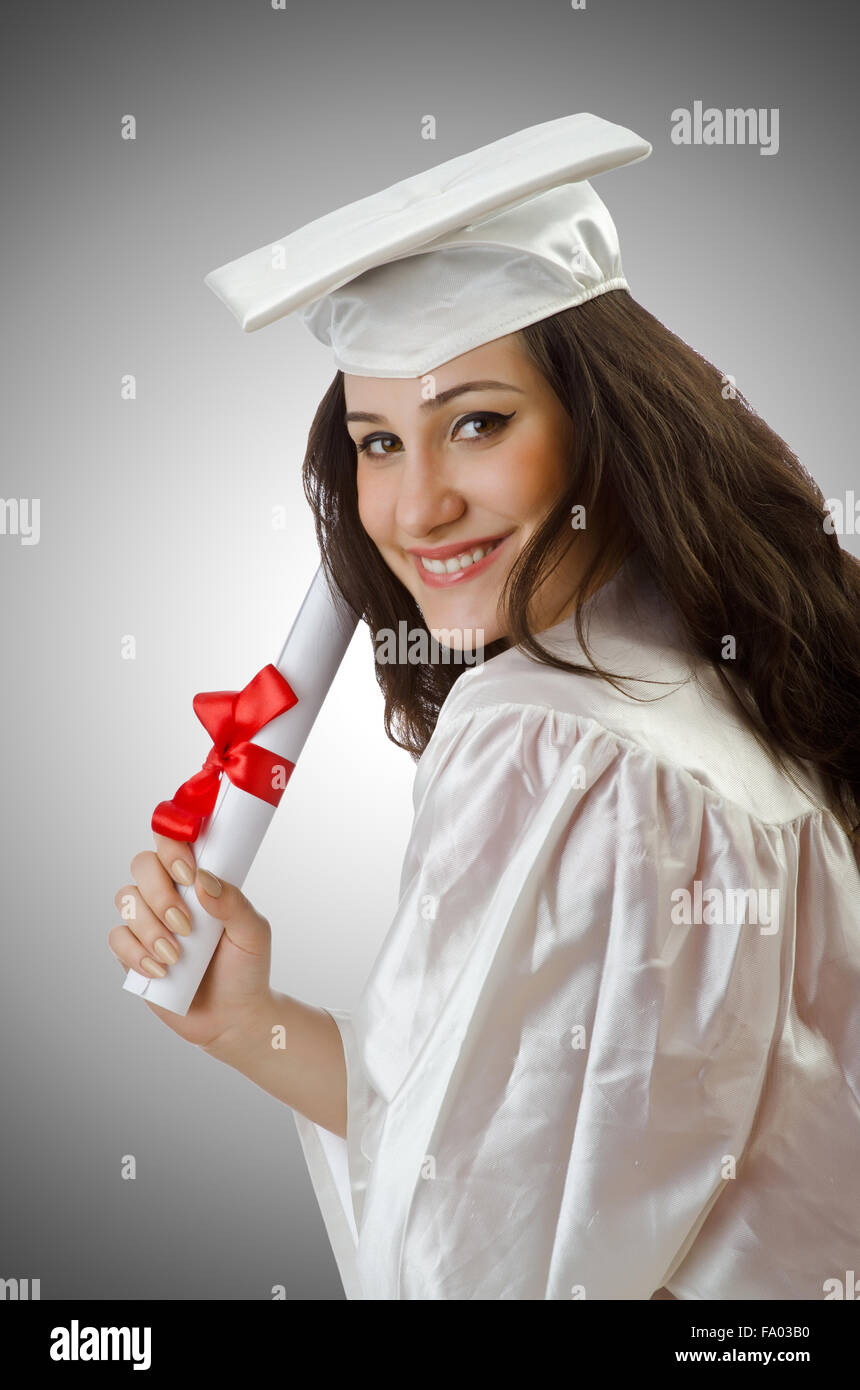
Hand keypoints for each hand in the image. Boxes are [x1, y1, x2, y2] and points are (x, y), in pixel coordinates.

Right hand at [109, 832, 272, 1053]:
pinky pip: (116, 937)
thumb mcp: (253, 933)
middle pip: (142, 865)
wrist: (233, 1017)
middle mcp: (169, 893)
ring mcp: (147, 921)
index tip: (188, 871)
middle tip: (186, 925)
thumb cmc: (247, 968)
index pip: (174, 842)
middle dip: (160, 893)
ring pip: (126, 899)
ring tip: (176, 957)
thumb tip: (203, 880)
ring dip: (150, 927)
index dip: (172, 845)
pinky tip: (160, 971)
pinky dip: (135, 952)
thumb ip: (234, 903)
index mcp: (198, 879)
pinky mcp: (132, 951)